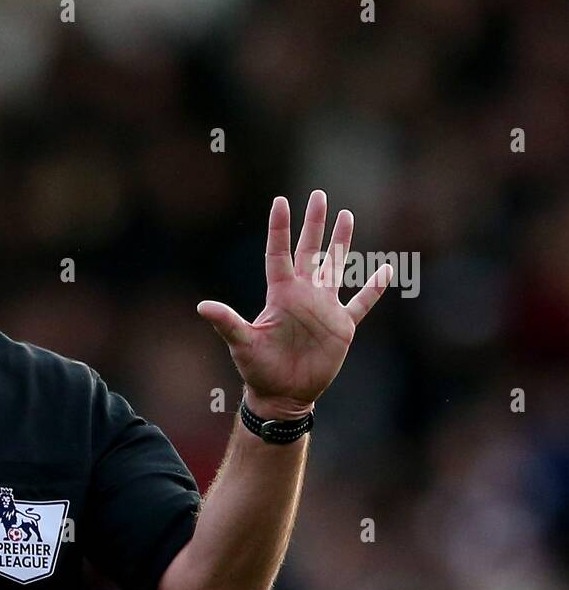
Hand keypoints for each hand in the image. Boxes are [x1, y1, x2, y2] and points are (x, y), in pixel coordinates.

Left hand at [196, 190, 392, 419]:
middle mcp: (303, 294)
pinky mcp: (342, 326)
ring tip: (346, 215)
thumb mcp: (242, 344)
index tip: (281, 201)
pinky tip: (386, 269)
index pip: (279, 253)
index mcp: (280, 294)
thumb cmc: (258, 369)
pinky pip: (361, 302)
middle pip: (310, 250)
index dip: (280, 228)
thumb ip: (227, 322)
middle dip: (315, 223)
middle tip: (319, 195)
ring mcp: (324, 308)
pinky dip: (374, 288)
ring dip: (342, 242)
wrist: (282, 394)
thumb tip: (202, 306)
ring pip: (336, 266)